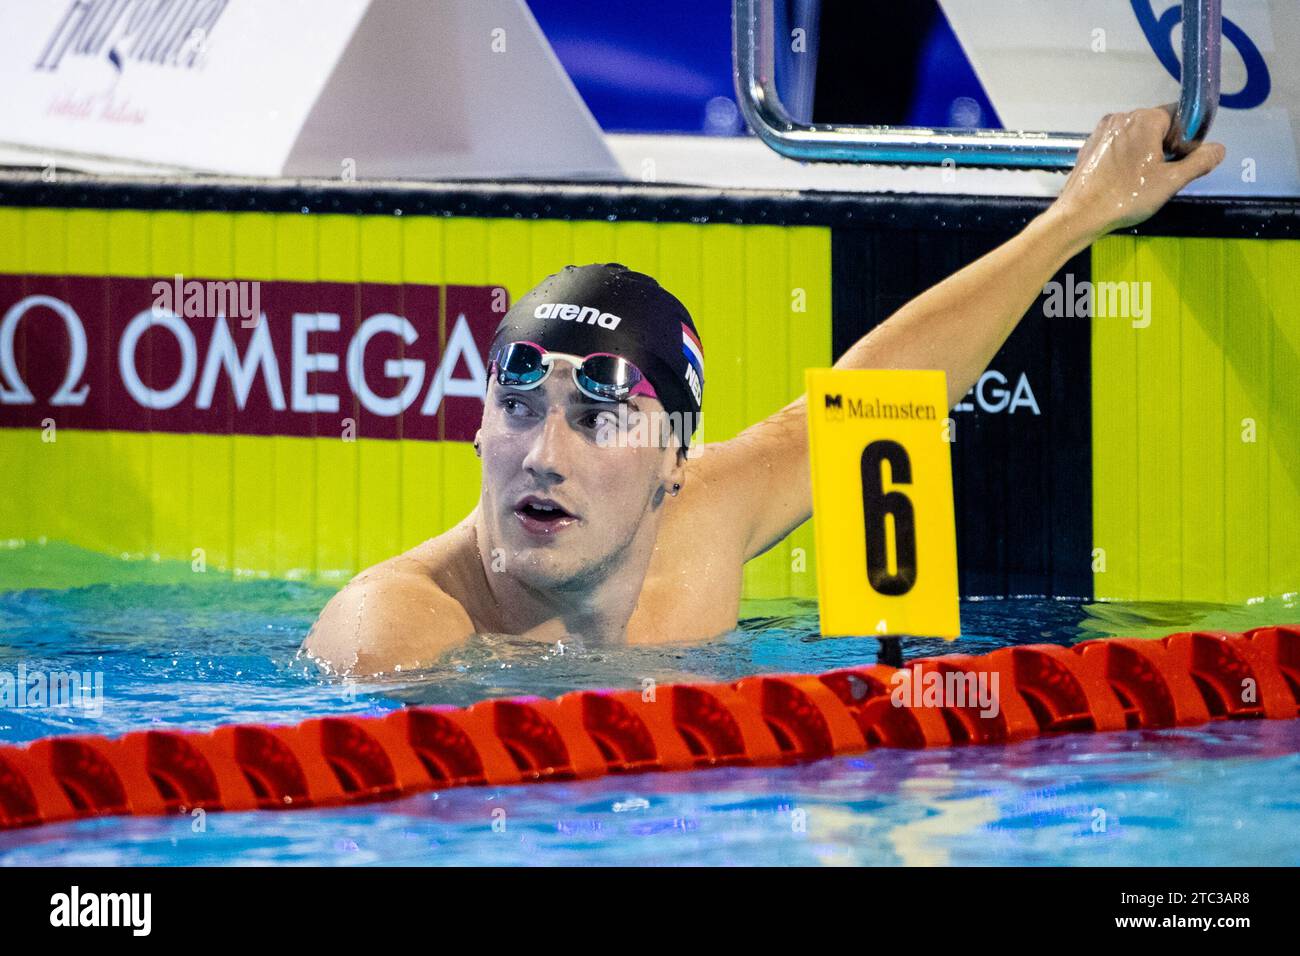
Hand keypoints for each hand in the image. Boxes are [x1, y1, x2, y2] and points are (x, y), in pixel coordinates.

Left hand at [1052, 106, 1225, 244]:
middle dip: (1164, 147)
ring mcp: (1102, 131)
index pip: (1179, 117)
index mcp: (1144, 119)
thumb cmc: (1125, 198)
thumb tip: (1218, 149)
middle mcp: (1122, 117)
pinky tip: (1122, 180)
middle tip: (1159, 176)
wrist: (1079, 215)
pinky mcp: (1090, 145)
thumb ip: (1200, 162)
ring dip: (1145, 154)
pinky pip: (1118, 145)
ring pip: (1137, 137)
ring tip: (1138, 181)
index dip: (1185, 140)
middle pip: (1157, 126)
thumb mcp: (1171, 182)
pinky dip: (1125, 159)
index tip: (1178, 162)